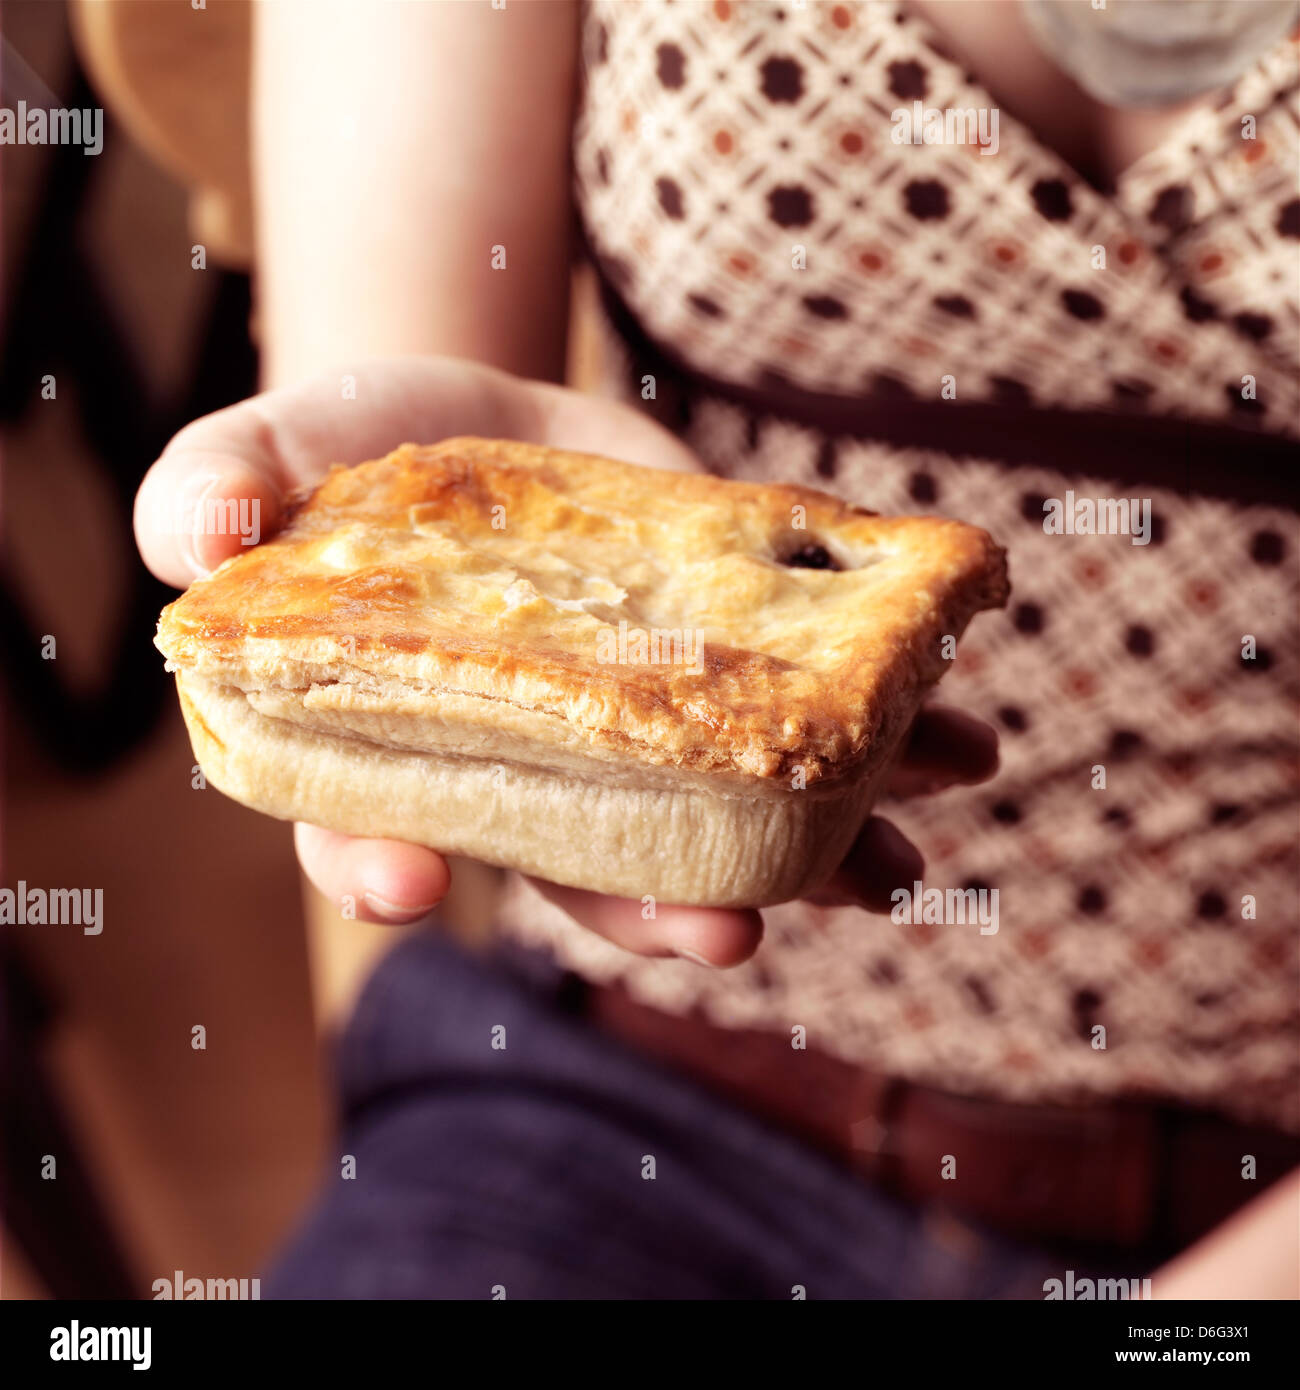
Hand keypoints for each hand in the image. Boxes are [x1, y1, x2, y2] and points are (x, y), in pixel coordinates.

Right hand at [136, 358, 997, 964]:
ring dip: (806, 856)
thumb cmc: (358, 454)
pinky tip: (951, 745)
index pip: (367, 829)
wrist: (488, 421)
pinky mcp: (715, 675)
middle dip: (650, 912)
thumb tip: (190, 544)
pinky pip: (793, 726)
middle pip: (576, 871)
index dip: (377, 863)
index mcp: (400, 749)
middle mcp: (528, 772)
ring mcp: (633, 734)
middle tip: (724, 934)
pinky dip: (878, 744)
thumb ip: (215, 487)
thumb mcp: (273, 448)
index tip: (406, 881)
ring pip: (709, 825)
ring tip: (892, 869)